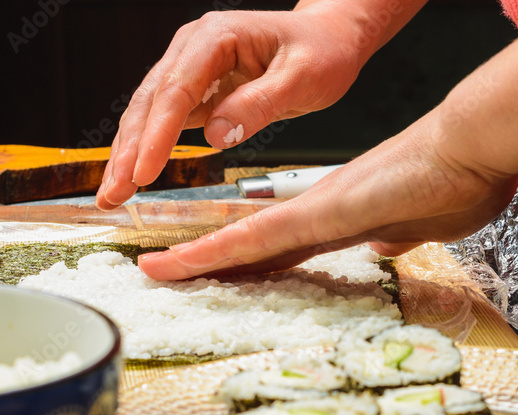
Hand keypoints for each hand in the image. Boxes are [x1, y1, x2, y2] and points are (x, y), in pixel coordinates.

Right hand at [95, 6, 366, 210]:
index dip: (157, 135)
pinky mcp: (196, 92)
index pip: (177, 90)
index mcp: (215, 38)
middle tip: (112, 195)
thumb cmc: (320, 53)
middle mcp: (192, 48)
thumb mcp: (300, 79)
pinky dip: (145, 151)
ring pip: (147, 114)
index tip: (145, 174)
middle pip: (149, 103)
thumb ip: (258, 105)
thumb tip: (216, 136)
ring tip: (111, 195)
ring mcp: (189, 70)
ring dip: (127, 155)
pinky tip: (132, 177)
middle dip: (127, 152)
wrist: (327, 39)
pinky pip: (163, 123)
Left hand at [137, 108, 517, 280]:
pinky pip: (259, 237)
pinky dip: (218, 252)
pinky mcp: (322, 211)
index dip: (250, 263)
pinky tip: (182, 264)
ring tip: (151, 270)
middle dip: (211, 263)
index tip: (225, 277)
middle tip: (165, 272)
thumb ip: (400, 237)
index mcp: (344, 220)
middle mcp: (321, 212)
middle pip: (254, 245)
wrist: (475, 146)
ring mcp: (318, 210)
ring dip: (197, 258)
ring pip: (244, 240)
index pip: (284, 248)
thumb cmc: (462, 182)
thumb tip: (384, 251)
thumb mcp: (426, 226)